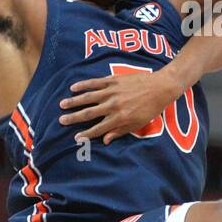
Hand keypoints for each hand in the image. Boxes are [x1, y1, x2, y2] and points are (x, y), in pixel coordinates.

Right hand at [58, 70, 180, 143]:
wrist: (161, 87)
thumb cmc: (150, 108)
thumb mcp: (137, 124)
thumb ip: (120, 131)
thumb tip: (105, 140)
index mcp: (119, 118)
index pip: (98, 129)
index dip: (86, 134)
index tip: (76, 138)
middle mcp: (113, 106)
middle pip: (89, 113)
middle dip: (74, 118)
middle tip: (61, 120)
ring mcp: (112, 92)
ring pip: (88, 97)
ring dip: (74, 101)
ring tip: (62, 104)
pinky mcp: (113, 81)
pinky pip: (95, 83)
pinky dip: (83, 85)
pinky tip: (73, 88)